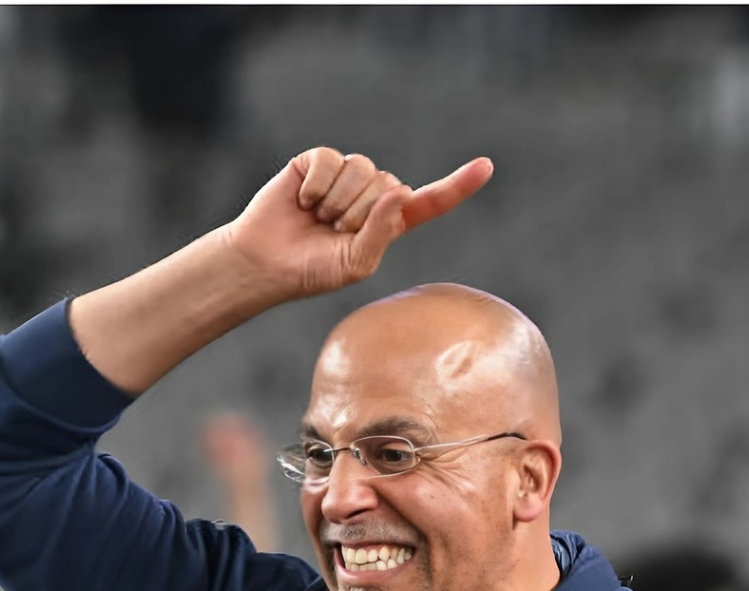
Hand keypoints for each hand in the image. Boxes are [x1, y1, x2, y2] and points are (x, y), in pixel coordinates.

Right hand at [222, 147, 492, 306]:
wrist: (263, 262)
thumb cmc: (310, 270)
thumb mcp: (354, 265)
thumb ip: (380, 233)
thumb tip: (398, 191)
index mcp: (389, 221)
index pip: (430, 201)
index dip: (457, 185)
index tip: (485, 167)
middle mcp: (372, 193)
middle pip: (387, 185)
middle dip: (356, 213)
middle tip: (329, 232)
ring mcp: (345, 175)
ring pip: (361, 170)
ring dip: (335, 201)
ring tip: (314, 218)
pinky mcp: (317, 162)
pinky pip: (330, 160)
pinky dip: (315, 185)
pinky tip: (301, 200)